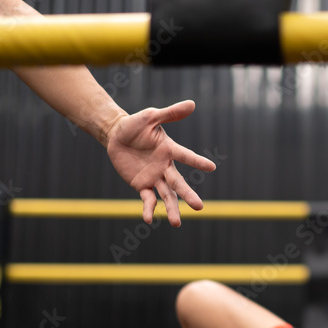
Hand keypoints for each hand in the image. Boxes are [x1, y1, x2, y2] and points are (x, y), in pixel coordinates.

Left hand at [104, 100, 216, 226]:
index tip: (211, 167)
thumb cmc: (135, 124)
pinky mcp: (142, 185)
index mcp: (169, 150)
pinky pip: (147, 199)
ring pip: (166, 196)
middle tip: (200, 207)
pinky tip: (148, 219)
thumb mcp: (151, 116)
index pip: (186, 156)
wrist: (116, 136)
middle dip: (188, 195)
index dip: (197, 161)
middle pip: (179, 183)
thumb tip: (192, 104)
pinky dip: (148, 209)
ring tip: (176, 223)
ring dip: (171, 209)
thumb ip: (170, 113)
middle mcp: (165, 167)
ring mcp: (154, 178)